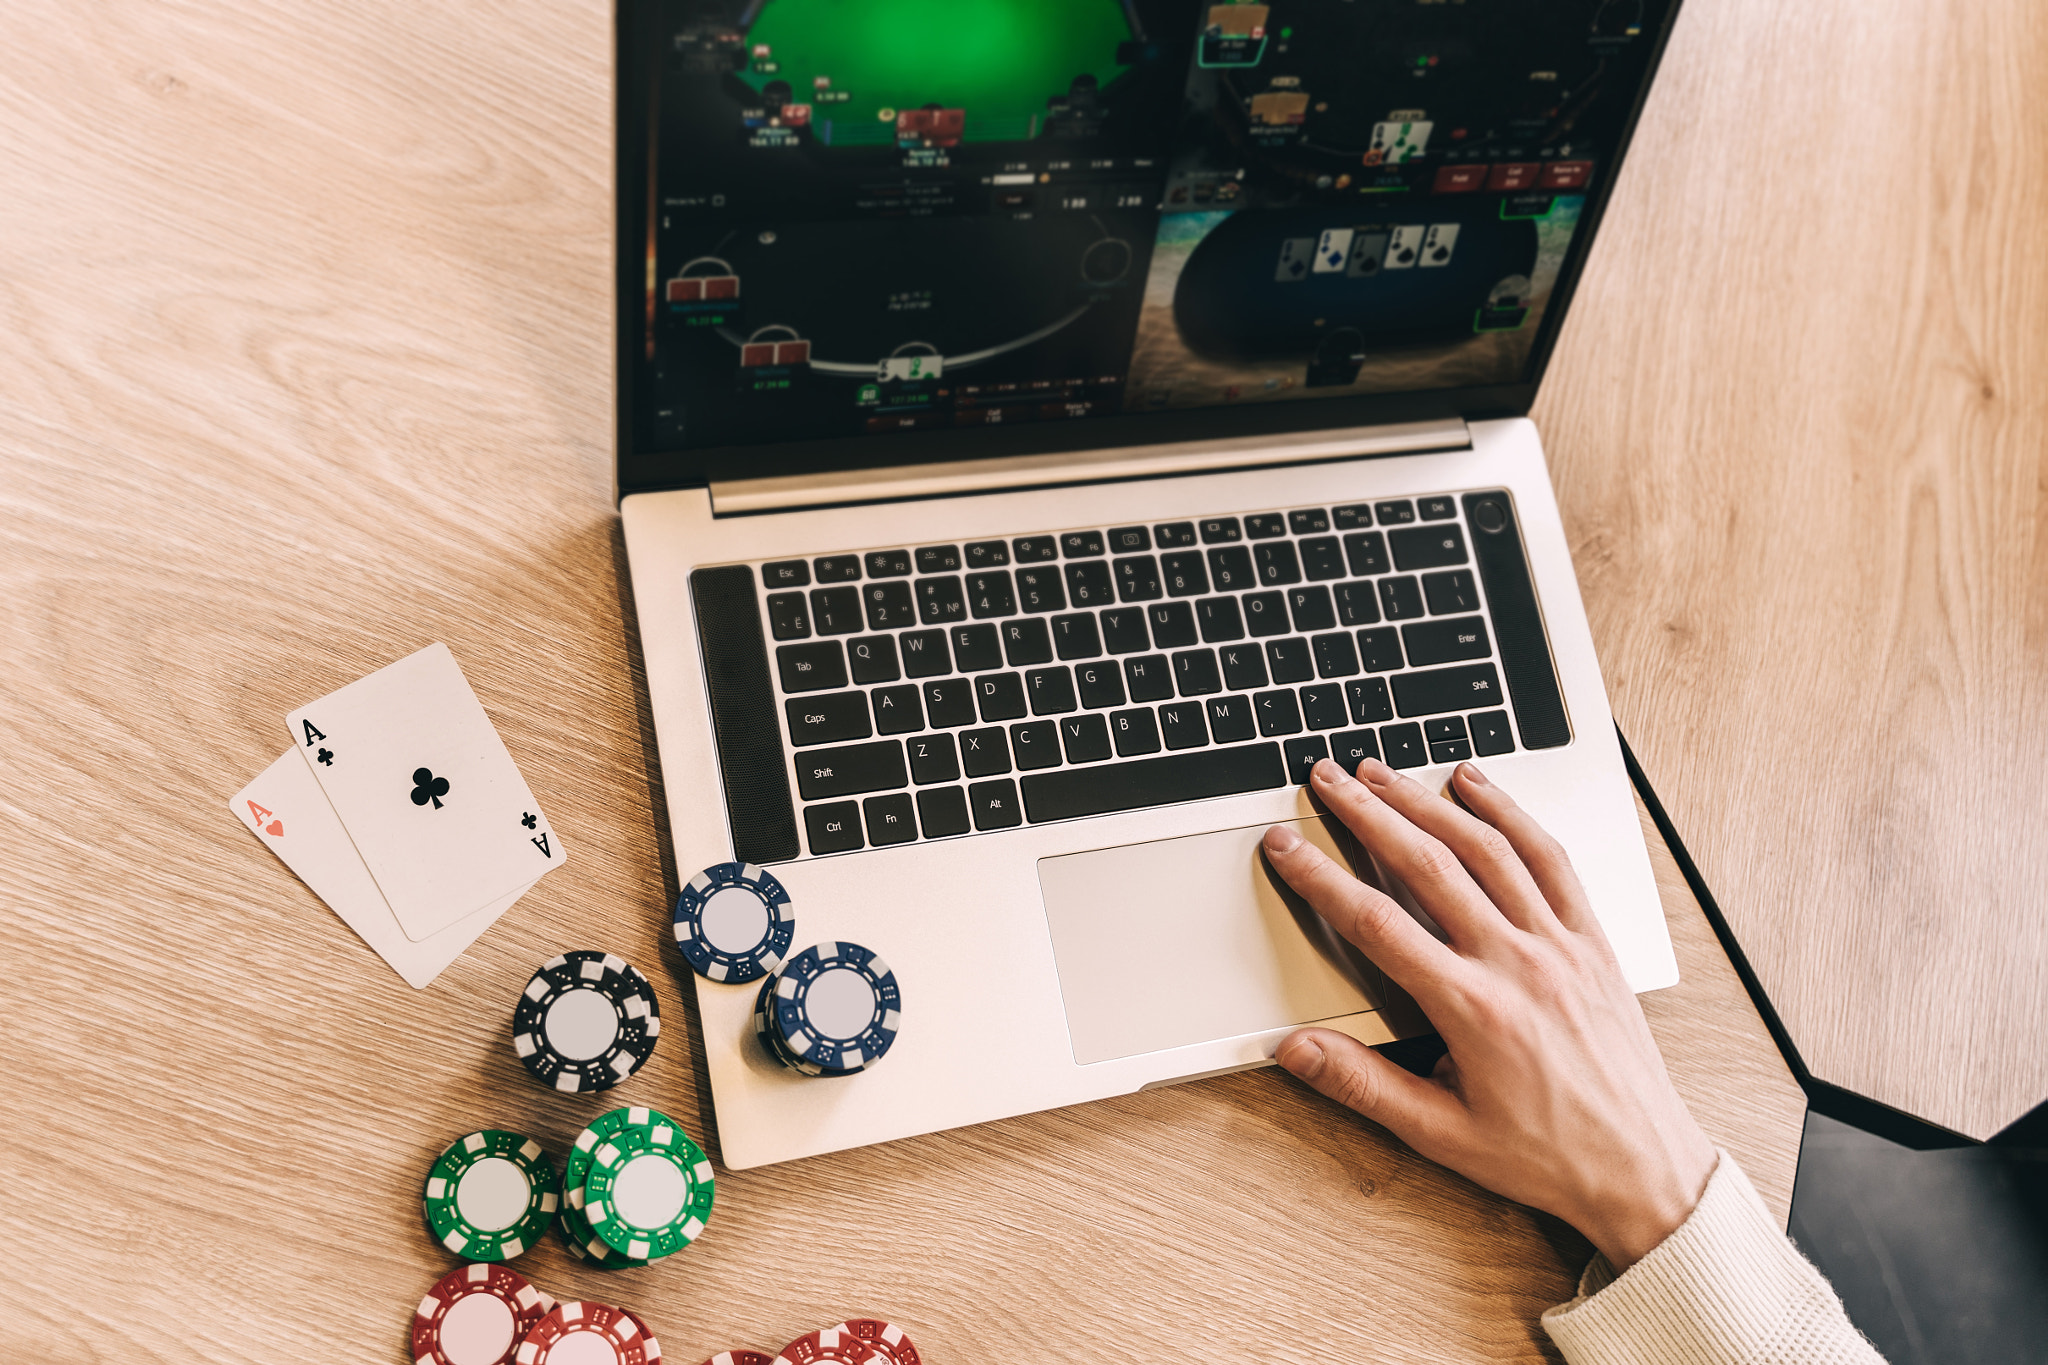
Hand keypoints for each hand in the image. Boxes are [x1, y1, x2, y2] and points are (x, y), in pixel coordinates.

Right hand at [1263, 756, 1716, 1269]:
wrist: (1643, 1166)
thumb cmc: (1547, 1155)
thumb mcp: (1441, 1134)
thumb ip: (1364, 1084)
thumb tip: (1298, 1050)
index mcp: (1472, 1009)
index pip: (1376, 924)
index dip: (1320, 878)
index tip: (1286, 847)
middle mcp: (1517, 963)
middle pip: (1428, 866)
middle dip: (1369, 814)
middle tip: (1327, 780)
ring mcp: (1559, 944)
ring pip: (1487, 849)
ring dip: (1428, 802)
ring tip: (1384, 772)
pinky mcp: (1591, 939)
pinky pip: (1550, 858)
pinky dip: (1510, 813)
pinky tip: (1477, 785)